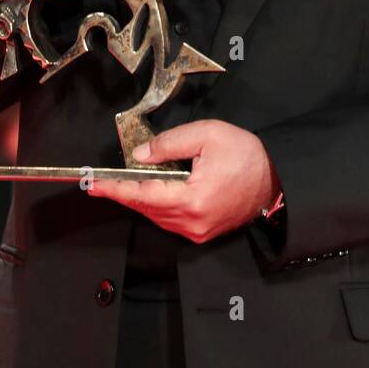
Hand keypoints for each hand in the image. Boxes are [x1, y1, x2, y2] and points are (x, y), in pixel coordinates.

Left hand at [86, 120, 280, 243]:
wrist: (275, 179)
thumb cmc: (246, 155)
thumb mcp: (207, 135)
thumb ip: (169, 144)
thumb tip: (140, 156)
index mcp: (192, 199)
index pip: (142, 194)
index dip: (115, 189)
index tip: (92, 185)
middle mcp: (192, 222)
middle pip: (146, 208)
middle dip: (123, 193)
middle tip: (101, 182)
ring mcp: (198, 231)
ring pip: (156, 216)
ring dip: (140, 199)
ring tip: (125, 183)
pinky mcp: (203, 233)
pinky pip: (170, 220)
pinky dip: (156, 206)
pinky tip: (152, 191)